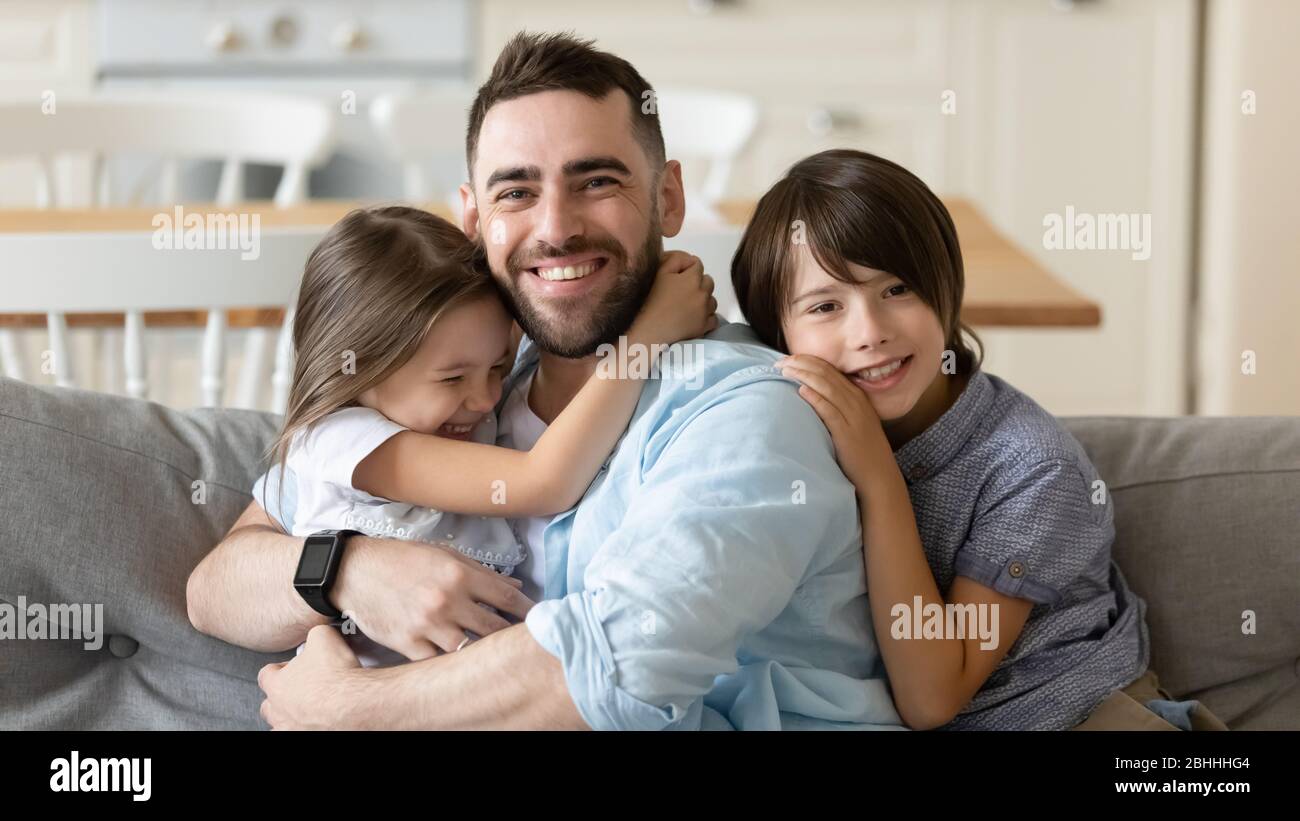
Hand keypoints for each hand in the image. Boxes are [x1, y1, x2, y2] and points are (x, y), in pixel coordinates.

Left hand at [259, 624, 364, 729]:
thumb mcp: (323, 636)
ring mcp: (293, 729)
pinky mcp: (310, 737)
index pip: (266, 675)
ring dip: (289, 717)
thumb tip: (316, 636)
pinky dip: (306, 727)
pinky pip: (299, 732)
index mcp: (277, 685)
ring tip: (307, 708)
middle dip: (280, 696)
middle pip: (268, 706)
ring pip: (280, 726)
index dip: (279, 668)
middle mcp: (280, 711)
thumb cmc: (338, 675)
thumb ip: (314, 635)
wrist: (356, 702)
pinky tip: (320, 720)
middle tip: (299, 688)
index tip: (293, 665)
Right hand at [333, 535, 533, 658]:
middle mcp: (447, 600)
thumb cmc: (402, 559)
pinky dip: (450, 661)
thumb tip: (516, 586)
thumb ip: (482, 571)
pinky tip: (459, 661)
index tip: (539, 619)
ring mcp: (427, 625)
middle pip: (493, 628)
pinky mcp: (408, 644)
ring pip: (469, 650)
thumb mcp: (444, 554)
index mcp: (459, 574)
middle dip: (510, 635)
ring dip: (481, 651)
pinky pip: (438, 662)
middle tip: (520, 641)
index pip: (506, 598)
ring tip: (492, 654)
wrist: (356, 571)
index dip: (527, 611)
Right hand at [626, 250, 717, 347]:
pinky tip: (694, 318)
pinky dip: (706, 316)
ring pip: (712, 300)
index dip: (686, 268)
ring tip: (687, 305)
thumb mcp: (659, 272)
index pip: (697, 264)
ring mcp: (705, 311)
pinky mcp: (704, 327)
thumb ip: (676, 259)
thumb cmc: (650, 300)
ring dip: (703, 300)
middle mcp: (703, 294)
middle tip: (681, 291)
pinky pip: (713, 318)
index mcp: (692, 279)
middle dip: (698, 283)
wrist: (648, 329)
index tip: (676, 277)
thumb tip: (689, 259)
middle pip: (708, 282)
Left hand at [776, 354, 892, 488]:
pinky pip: (829, 410)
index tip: (789, 358)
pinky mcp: (846, 432)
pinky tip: (801, 390)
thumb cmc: (862, 451)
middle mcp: (856, 402)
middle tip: (780, 362)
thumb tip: (812, 396)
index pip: (830, 370)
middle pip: (826, 374)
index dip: (808, 361)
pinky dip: (815, 398)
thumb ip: (839, 408)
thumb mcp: (854, 422)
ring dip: (803, 375)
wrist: (878, 475)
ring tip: (784, 370)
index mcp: (857, 397)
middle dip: (801, 364)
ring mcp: (853, 416)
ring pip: (826, 387)